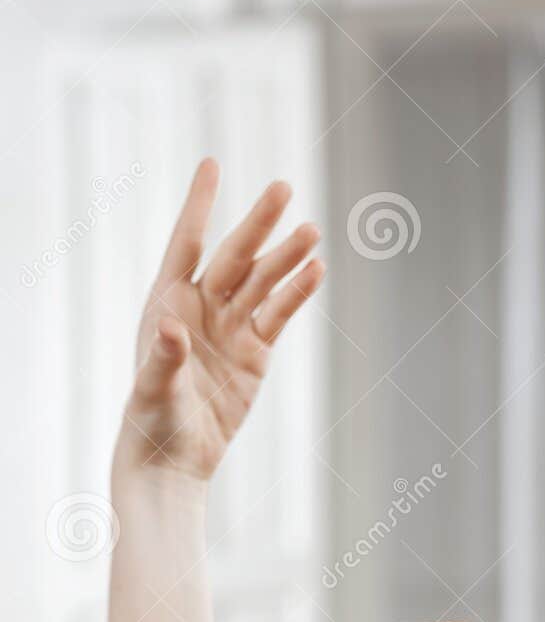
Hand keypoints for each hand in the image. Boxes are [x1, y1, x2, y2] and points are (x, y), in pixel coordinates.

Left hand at [114, 159, 323, 481]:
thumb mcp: (152, 388)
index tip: (213, 164)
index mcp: (167, 302)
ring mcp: (231, 327)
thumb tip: (173, 328)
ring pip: (262, 282)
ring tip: (312, 232)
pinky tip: (316, 270)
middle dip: (258, 223)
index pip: (186, 243)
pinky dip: (296, 294)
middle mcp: (200, 306)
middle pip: (234, 255)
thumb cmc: (152, 420)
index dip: (200, 204)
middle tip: (282, 188)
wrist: (175, 457)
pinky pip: (279, 316)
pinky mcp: (256, 353)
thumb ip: (164, 356)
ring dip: (286, 257)